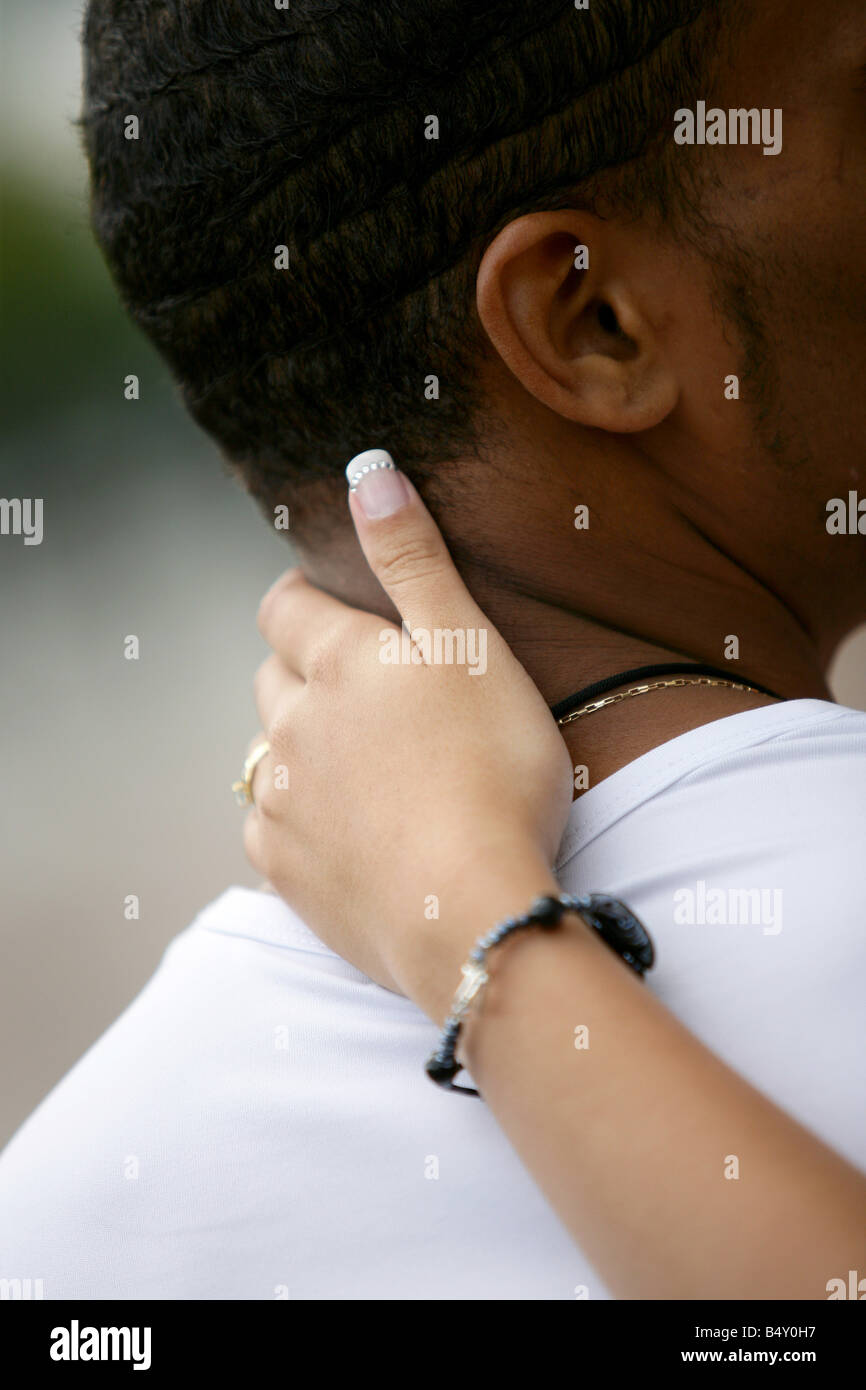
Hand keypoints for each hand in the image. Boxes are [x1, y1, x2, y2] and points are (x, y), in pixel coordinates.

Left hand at [243, 462, 571, 1016]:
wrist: (473, 910)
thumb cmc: (492, 771)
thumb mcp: (469, 645)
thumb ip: (413, 559)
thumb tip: (368, 473)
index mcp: (336, 664)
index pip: (285, 605)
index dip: (305, 596)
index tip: (332, 605)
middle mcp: (290, 726)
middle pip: (271, 676)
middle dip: (303, 670)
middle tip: (363, 689)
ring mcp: (282, 801)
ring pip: (267, 753)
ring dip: (301, 747)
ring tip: (363, 766)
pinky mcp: (285, 869)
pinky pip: (270, 826)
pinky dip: (298, 817)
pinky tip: (345, 831)